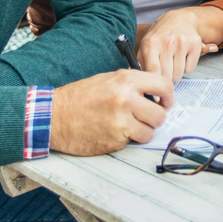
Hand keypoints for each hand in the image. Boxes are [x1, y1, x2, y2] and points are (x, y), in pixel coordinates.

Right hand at [50, 69, 173, 153]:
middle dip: (154, 118)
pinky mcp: (115, 140)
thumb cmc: (80, 97)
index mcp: (126, 80)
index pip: (165, 86)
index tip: (166, 103)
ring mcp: (121, 122)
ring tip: (126, 125)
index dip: (169, 97)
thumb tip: (157, 94)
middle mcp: (126, 99)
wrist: (53, 116)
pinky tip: (112, 132)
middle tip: (144, 118)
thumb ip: (133, 85)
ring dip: (142, 132)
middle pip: (160, 115)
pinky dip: (126, 140)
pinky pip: (132, 142)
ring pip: (150, 132)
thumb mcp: (108, 79)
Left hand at [137, 10, 217, 83]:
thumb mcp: (146, 47)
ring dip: (175, 73)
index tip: (154, 97)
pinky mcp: (195, 44)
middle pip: (166, 77)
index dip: (153, 86)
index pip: (152, 71)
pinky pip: (190, 69)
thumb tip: (144, 88)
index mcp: (151, 43)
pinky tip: (182, 57)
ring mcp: (182, 43)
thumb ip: (142, 66)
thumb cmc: (159, 37)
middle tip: (164, 71)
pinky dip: (186, 67)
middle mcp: (167, 42)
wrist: (179, 19)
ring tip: (173, 61)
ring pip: (179, 75)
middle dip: (165, 78)